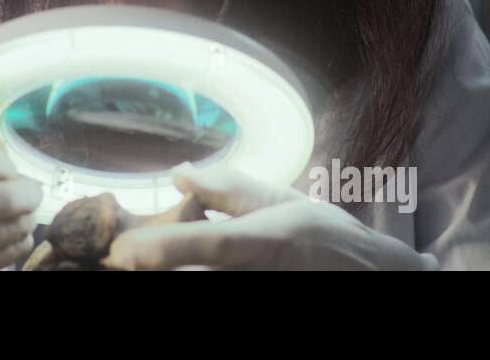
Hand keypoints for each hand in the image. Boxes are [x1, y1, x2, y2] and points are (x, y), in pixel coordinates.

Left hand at [101, 162, 438, 270]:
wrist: (372, 278)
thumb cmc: (322, 236)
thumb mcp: (280, 201)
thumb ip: (228, 189)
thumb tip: (177, 174)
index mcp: (269, 241)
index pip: (214, 246)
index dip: (166, 249)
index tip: (124, 248)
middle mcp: (263, 277)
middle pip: (196, 281)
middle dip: (151, 271)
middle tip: (117, 259)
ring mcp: (260, 299)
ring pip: (202, 291)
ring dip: (167, 276)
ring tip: (139, 265)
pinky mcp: (259, 314)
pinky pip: (215, 301)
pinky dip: (187, 281)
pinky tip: (168, 271)